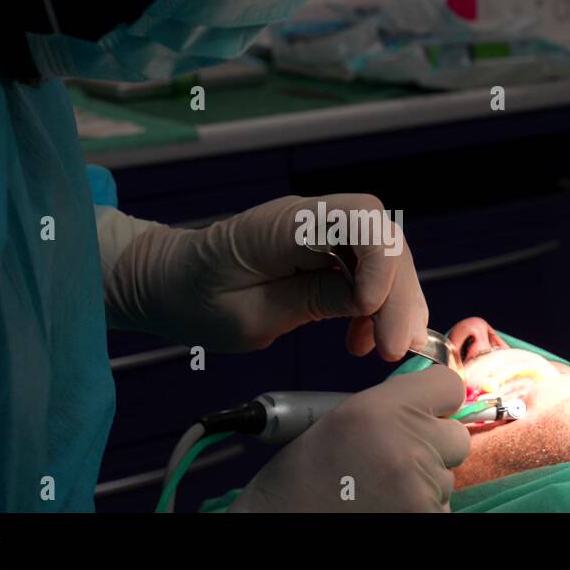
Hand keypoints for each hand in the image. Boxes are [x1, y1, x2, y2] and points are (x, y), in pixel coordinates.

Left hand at [102, 194, 427, 358]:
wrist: (170, 284)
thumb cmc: (196, 300)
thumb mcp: (248, 316)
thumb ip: (309, 302)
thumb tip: (366, 302)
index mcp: (285, 224)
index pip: (360, 218)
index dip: (379, 262)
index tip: (367, 310)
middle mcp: (311, 219)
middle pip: (383, 240)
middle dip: (399, 295)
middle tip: (395, 349)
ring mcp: (321, 235)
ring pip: (384, 259)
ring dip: (395, 305)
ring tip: (384, 351)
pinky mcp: (325, 255)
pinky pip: (367, 274)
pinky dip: (376, 308)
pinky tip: (362, 341)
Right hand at [229, 366, 469, 511]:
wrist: (278, 523)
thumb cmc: (298, 480)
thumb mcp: (337, 421)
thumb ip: (387, 406)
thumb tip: (428, 406)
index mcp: (380, 409)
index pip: (449, 386)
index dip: (439, 401)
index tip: (428, 412)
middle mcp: (407, 444)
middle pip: (456, 437)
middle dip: (434, 447)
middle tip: (396, 461)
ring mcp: (420, 488)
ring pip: (446, 479)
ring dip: (423, 484)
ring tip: (378, 492)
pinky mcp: (425, 519)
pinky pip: (441, 509)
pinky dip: (418, 510)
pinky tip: (382, 510)